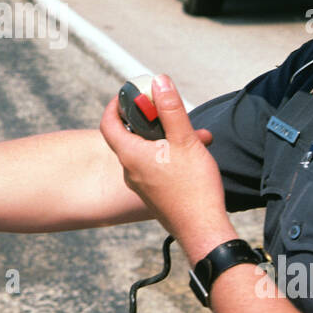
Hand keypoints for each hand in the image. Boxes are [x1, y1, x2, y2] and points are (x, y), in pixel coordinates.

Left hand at [99, 75, 233, 258]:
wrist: (203, 231)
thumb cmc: (193, 188)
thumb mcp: (184, 140)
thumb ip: (170, 109)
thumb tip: (158, 80)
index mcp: (130, 155)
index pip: (108, 124)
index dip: (115, 105)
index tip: (130, 94)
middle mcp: (130, 171)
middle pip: (132, 135)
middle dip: (154, 120)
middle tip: (172, 112)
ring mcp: (142, 185)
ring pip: (149, 151)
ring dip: (170, 138)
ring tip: (199, 136)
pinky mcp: (155, 194)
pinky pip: (157, 166)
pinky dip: (172, 155)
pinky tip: (198, 155)